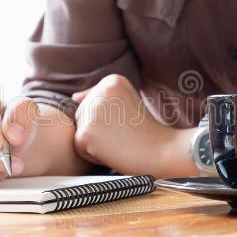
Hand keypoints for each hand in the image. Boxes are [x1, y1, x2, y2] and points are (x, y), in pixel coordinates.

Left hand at [73, 75, 196, 176]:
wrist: (163, 151)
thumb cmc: (148, 132)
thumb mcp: (128, 103)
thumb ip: (101, 98)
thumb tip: (73, 98)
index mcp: (112, 80)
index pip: (91, 102)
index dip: (108, 119)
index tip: (127, 122)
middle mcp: (100, 91)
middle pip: (83, 115)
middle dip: (99, 130)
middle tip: (124, 134)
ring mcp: (92, 112)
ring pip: (80, 131)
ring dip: (96, 142)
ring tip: (119, 142)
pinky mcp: (87, 133)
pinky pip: (79, 148)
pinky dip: (94, 155)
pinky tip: (114, 151)